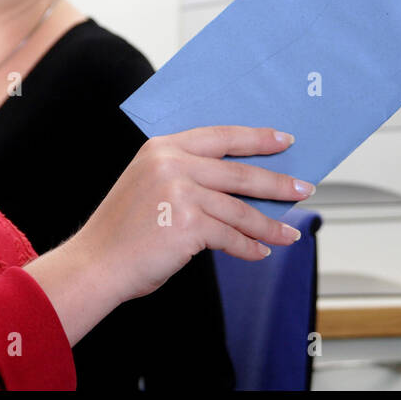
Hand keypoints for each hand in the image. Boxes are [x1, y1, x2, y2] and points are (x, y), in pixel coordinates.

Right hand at [69, 126, 310, 302]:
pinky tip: (261, 252)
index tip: (283, 139)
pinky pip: (231, 235)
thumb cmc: (123, 232)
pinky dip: (249, 247)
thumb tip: (240, 188)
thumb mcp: (149, 186)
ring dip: (269, 224)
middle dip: (277, 181)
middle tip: (303, 186)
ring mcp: (180, 192)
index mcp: (163, 147)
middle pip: (239, 171)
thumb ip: (186, 176)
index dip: (256, 138)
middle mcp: (172, 162)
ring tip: (289, 234)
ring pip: (240, 208)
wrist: (96, 264)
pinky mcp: (188, 223)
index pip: (220, 136)